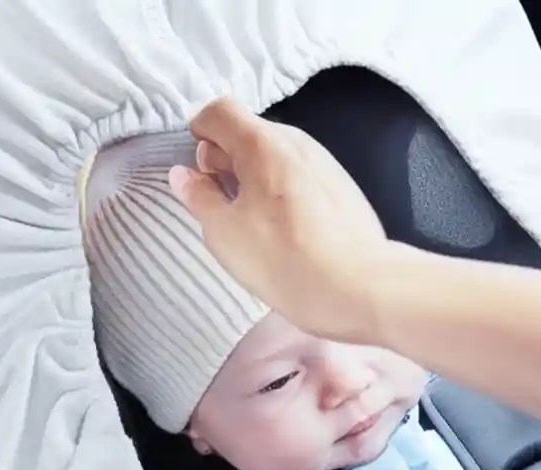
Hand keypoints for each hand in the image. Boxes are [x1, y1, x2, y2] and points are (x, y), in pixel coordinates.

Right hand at [167, 97, 390, 341]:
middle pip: (250, 131)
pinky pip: (301, 175)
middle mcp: (297, 142)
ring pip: (277, 154)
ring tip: (252, 220)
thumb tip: (182, 175)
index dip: (200, 133)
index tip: (199, 170)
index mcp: (262, 144)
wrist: (358, 287)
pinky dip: (283, 189)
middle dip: (227, 158)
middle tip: (222, 200)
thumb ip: (198, 197)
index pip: (220, 111)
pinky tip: (285, 230)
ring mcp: (325, 163)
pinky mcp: (343, 187)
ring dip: (255, 175)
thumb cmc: (283, 258)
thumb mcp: (224, 232)